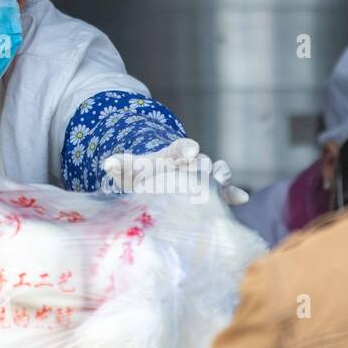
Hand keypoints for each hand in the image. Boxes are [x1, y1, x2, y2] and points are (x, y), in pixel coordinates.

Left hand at [102, 138, 247, 205]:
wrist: (158, 180)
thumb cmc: (143, 174)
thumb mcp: (129, 169)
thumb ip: (120, 165)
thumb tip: (107, 163)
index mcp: (172, 155)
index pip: (180, 148)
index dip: (186, 149)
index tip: (191, 152)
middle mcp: (191, 162)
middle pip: (201, 162)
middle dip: (202, 168)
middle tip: (202, 175)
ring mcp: (203, 176)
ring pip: (217, 172)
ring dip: (220, 177)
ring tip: (221, 182)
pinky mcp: (212, 192)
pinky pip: (225, 191)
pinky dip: (233, 193)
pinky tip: (240, 199)